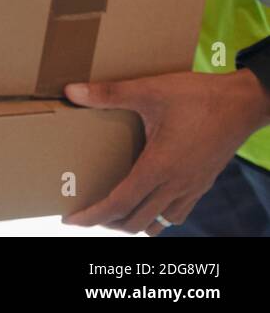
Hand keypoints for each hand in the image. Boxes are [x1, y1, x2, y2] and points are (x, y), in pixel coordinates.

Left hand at [62, 69, 269, 234]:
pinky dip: (158, 215)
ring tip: (114, 210)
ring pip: (158, 222)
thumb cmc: (198, 97)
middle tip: (87, 213)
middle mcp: (175, 185)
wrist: (244, 104)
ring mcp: (192, 188)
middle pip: (135, 221)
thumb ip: (109, 93)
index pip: (118, 204)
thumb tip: (70, 91)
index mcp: (158, 167)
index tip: (70, 220)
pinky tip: (149, 199)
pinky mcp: (203, 184)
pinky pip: (177, 213)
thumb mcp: (149, 90)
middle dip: (107, 222)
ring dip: (133, 221)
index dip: (92, 216)